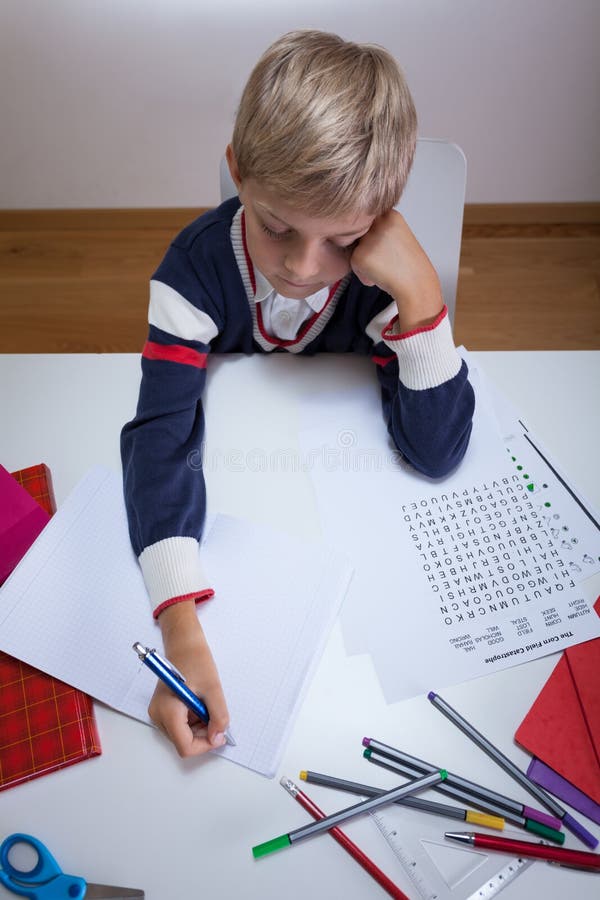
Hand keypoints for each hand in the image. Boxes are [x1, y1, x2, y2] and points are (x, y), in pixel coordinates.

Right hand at [149, 600, 229, 757]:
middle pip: (183, 742)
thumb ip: (219, 716)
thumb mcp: (213, 688)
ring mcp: (158, 712)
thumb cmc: (195, 659)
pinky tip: (199, 702)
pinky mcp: (162, 709)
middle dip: (203, 734)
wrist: (183, 642)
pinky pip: (180, 725)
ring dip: (199, 726)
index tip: (220, 734)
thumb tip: (219, 737)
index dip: (205, 745)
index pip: (185, 746)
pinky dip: (194, 719)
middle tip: (216, 715)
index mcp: (167, 711)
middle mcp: (158, 715)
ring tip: (206, 703)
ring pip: (182, 735)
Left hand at [350, 209, 443, 331]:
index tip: (392, 250)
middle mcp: (377, 223)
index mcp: (390, 215)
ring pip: (357, 249)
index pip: (372, 224)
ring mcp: (367, 239)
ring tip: (386, 268)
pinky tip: (380, 276)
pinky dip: (364, 274)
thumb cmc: (410, 265)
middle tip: (389, 261)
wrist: (416, 284)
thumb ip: (380, 229)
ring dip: (367, 261)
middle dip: (371, 249)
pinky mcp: (359, 256)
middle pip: (363, 236)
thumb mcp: (399, 236)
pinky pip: (354, 265)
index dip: (380, 240)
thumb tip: (356, 233)